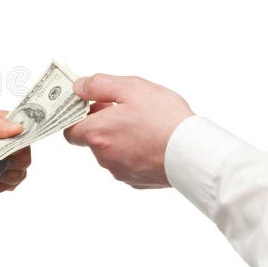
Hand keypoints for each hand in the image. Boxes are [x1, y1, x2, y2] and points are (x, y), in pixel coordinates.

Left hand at [63, 74, 194, 187]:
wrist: (197, 154)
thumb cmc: (166, 119)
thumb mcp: (132, 88)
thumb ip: (99, 85)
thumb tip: (78, 87)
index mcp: (97, 133)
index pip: (70, 129)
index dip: (78, 116)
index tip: (90, 105)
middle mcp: (103, 156)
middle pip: (92, 138)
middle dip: (103, 124)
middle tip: (124, 109)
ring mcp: (119, 171)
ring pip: (110, 151)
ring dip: (119, 138)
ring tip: (144, 124)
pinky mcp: (135, 182)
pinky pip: (126, 163)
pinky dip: (133, 152)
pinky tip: (151, 141)